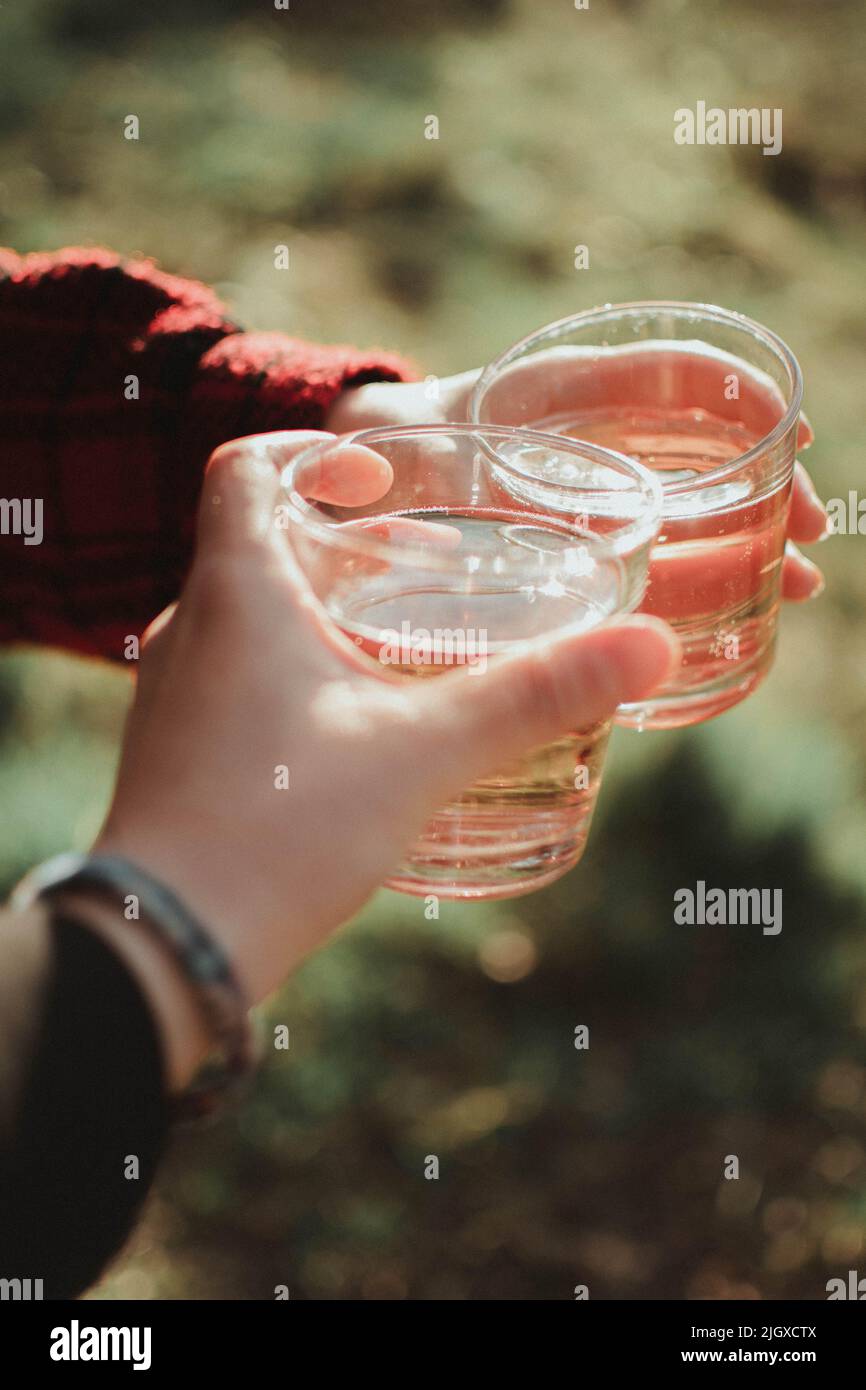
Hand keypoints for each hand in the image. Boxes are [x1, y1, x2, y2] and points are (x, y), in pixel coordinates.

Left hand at [94, 428, 677, 1085]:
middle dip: (343, 546)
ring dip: (319, 614)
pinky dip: (294, 677)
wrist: (170, 946)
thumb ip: (534, 696)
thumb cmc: (281, 828)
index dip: (313, 455)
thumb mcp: (424, 752)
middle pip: (256, 544)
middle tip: (424, 570)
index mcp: (234, 592)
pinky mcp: (176, 756)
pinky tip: (356, 732)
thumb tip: (647, 647)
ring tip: (402, 650)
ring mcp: (173, 697)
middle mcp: (188, 629)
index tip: (381, 481)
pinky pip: (234, 683)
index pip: (246, 469)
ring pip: (245, 619)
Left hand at [327, 368, 827, 599]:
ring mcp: (590, 492)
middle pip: (699, 449)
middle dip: (762, 487)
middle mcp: (586, 437)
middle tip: (813, 539)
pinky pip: (653, 556)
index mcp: (551, 392)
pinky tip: (726, 615)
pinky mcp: (582, 544)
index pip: (664, 375)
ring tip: (795, 590)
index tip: (795, 433)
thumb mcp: (395, 448)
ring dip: (744, 541)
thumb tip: (395, 456)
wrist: (357, 484)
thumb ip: (401, 452)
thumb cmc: (377, 450)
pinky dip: (693, 579)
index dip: (737, 394)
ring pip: (687, 508)